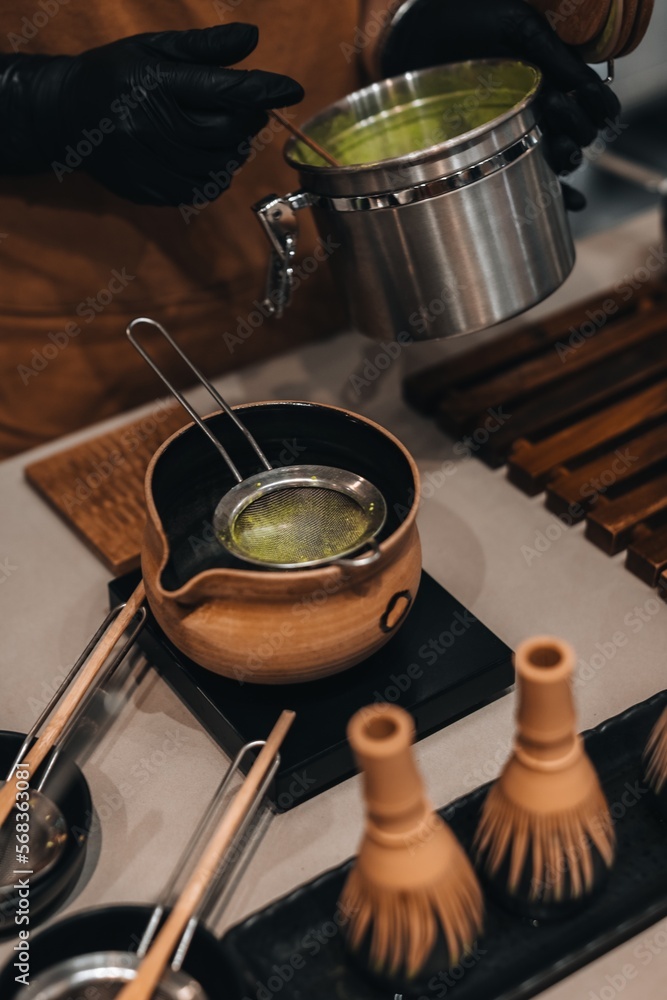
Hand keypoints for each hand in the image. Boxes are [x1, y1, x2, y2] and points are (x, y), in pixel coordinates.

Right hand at [0, 24, 303, 204]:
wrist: (67, 117)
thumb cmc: (118, 75)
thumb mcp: (155, 49)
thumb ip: (205, 48)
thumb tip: (253, 38)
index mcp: (154, 84)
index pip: (221, 90)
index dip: (261, 89)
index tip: (293, 88)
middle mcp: (150, 126)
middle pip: (225, 132)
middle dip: (248, 120)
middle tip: (251, 110)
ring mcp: (148, 163)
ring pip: (218, 166)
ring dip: (235, 151)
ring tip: (229, 135)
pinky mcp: (148, 189)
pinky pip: (200, 190)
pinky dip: (217, 176)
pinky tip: (211, 159)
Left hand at [381, 0, 620, 208]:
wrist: (422, 32)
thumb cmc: (472, 22)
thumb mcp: (521, 30)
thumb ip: (560, 59)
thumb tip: (598, 96)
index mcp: (550, 78)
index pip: (589, 105)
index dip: (597, 111)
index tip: (593, 110)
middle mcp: (536, 109)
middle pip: (573, 136)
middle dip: (575, 136)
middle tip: (558, 119)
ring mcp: (513, 133)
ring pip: (554, 160)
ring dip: (566, 164)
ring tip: (562, 159)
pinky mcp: (490, 154)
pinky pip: (527, 179)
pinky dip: (554, 195)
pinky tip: (573, 204)